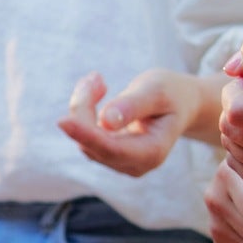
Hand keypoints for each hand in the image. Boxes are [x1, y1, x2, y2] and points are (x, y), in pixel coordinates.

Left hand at [59, 69, 197, 178]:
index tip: (62, 120)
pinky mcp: (109, 154)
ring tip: (97, 79)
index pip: (111, 149)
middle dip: (84, 108)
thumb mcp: (156, 91)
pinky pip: (85, 136)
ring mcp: (121, 163)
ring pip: (84, 139)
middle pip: (94, 144)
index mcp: (153, 152)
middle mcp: (136, 164)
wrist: (179, 103)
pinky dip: (84, 111)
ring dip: (83, 106)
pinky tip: (95, 88)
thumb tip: (106, 121)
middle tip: (95, 77)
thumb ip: (133, 105)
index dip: (86, 135)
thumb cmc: (170, 93)